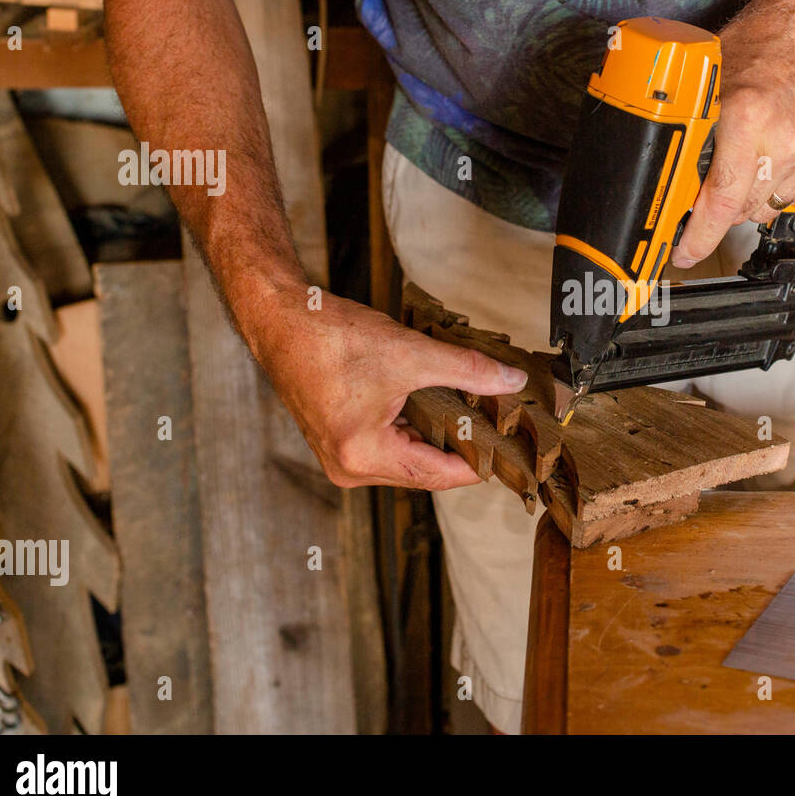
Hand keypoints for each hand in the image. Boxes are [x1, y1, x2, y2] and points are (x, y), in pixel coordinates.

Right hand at [248, 289, 527, 489]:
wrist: (280, 320)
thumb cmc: (331, 338)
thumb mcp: (411, 353)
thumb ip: (468, 370)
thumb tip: (512, 382)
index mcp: (365, 456)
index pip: (441, 475)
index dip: (482, 461)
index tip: (515, 450)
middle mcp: (350, 469)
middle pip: (425, 471)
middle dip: (462, 447)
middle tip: (502, 425)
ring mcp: (341, 459)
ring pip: (409, 458)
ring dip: (439, 437)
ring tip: (477, 413)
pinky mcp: (339, 442)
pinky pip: (390, 446)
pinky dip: (416, 429)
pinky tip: (439, 407)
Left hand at [671, 12, 794, 268]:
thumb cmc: (763, 47)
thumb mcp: (711, 85)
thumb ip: (693, 133)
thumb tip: (667, 179)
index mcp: (748, 117)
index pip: (720, 200)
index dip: (699, 236)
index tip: (684, 253)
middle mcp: (786, 138)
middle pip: (742, 210)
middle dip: (723, 204)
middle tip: (720, 172)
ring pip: (769, 207)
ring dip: (754, 193)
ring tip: (756, 151)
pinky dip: (782, 182)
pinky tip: (781, 150)